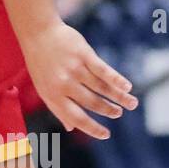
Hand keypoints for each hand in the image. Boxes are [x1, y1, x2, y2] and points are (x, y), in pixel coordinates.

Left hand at [19, 22, 136, 139]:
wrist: (37, 32)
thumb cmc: (41, 62)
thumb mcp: (43, 87)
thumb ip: (57, 107)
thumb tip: (70, 127)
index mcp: (52, 95)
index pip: (76, 117)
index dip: (93, 128)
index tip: (106, 135)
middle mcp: (63, 84)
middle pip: (92, 102)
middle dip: (108, 110)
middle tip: (118, 113)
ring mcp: (74, 69)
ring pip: (101, 88)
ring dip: (119, 97)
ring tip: (131, 103)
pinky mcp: (83, 54)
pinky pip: (103, 70)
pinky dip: (117, 80)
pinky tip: (127, 87)